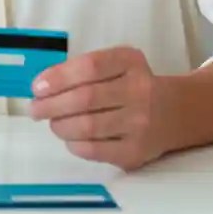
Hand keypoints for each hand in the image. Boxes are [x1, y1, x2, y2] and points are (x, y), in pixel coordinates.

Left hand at [28, 46, 174, 170]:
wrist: (176, 112)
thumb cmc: (133, 85)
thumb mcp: (117, 64)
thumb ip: (83, 70)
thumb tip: (42, 87)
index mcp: (130, 62)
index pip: (90, 67)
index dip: (58, 77)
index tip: (37, 86)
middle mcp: (140, 91)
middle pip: (85, 98)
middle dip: (51, 105)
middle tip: (35, 109)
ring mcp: (140, 123)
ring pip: (87, 126)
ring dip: (60, 125)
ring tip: (53, 123)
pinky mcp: (136, 151)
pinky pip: (94, 150)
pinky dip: (74, 144)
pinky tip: (70, 138)